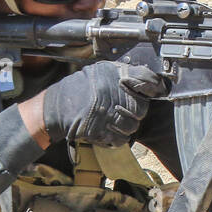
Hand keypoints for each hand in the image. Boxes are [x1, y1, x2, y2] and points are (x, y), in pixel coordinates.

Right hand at [41, 61, 165, 146]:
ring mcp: (105, 112)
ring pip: (132, 126)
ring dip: (126, 127)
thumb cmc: (78, 89)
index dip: (154, 86)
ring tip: (114, 121)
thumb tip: (148, 81)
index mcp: (112, 74)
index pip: (145, 78)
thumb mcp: (99, 73)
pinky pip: (121, 138)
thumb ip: (122, 75)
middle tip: (124, 111)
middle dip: (136, 112)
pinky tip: (108, 130)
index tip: (156, 90)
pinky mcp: (100, 130)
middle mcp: (111, 91)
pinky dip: (117, 138)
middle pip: (141, 108)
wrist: (55, 107)